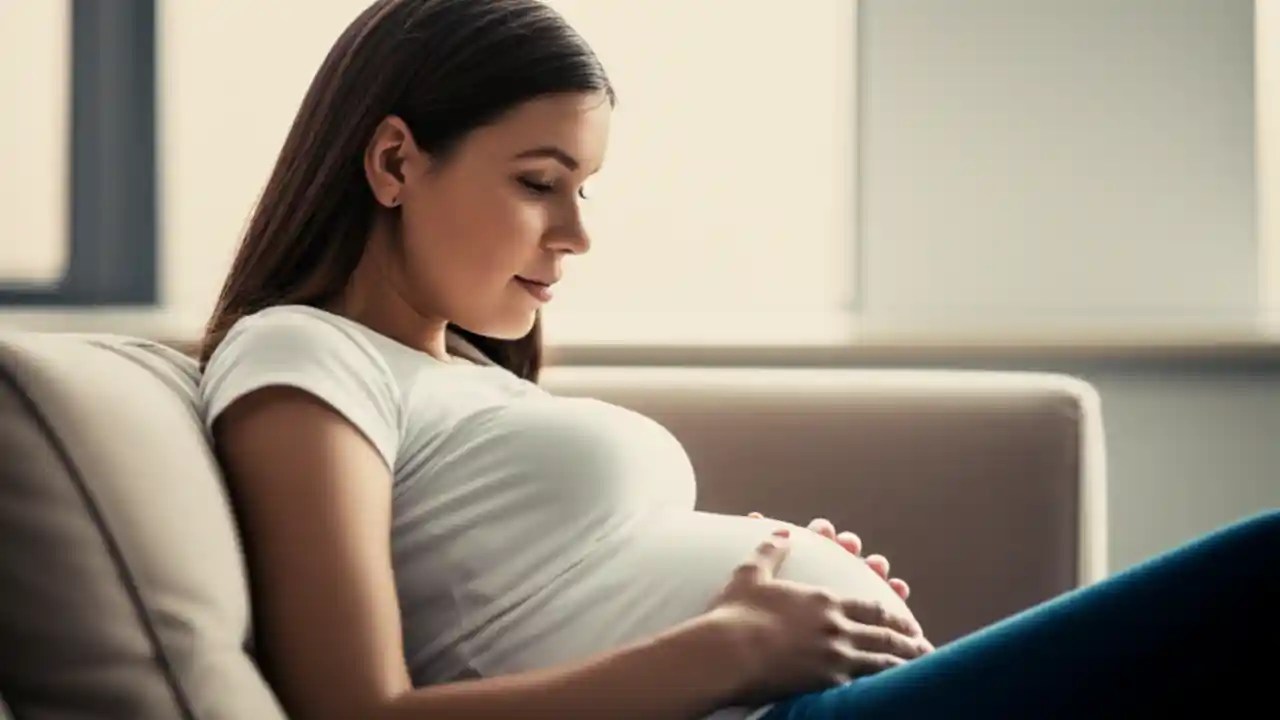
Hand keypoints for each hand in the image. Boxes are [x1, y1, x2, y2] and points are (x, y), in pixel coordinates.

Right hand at [707, 528, 931, 704]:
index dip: (890, 612)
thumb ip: (769, 551)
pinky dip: (885, 684)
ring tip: (922, 665)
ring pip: (882, 659)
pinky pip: (865, 684)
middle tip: (923, 644)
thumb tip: (780, 532)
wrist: (728, 652)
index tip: (904, 620)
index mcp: (823, 600)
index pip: (868, 606)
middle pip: (883, 633)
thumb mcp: (751, 575)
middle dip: (907, 639)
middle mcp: (836, 627)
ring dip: (905, 661)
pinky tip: (896, 688)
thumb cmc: (736, 613)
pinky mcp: (826, 682)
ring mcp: (835, 656)